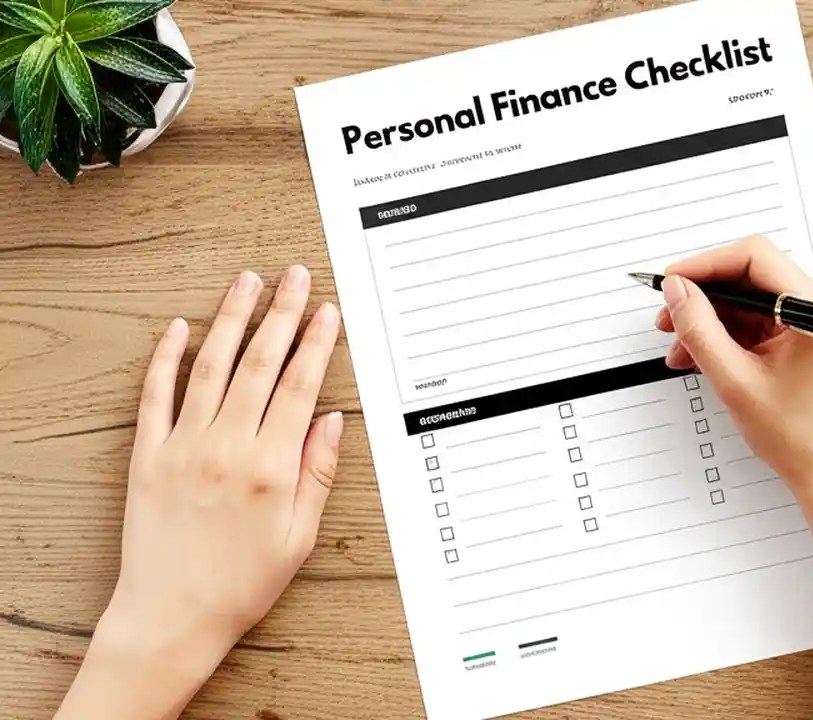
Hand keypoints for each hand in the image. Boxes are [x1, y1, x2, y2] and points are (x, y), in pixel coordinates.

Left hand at [57, 266, 342, 719]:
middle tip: (293, 277)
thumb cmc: (241, 583)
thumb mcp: (299, 535)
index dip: (316, 343)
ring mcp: (183, 447)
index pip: (300, 386)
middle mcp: (227, 447)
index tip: (326, 312)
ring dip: (231, 319)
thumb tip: (330, 420)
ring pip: (212, 366)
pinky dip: (166, 358)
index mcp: (271, 467)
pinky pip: (156, 395)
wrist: (172, 616)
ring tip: (246, 283)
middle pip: (260, 364)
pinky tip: (180, 329)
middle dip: (280, 314)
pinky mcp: (147, 456)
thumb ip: (317, 473)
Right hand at [657, 237, 812, 499]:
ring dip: (712, 321)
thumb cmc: (801, 437)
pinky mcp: (805, 340)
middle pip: (750, 277)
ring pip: (750, 302)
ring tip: (680, 346)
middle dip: (704, 297)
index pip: (754, 257)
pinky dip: (728, 336)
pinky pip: (759, 324)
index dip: (706, 264)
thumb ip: (700, 330)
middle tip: (669, 317)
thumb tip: (678, 292)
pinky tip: (701, 355)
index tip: (673, 281)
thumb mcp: (735, 381)